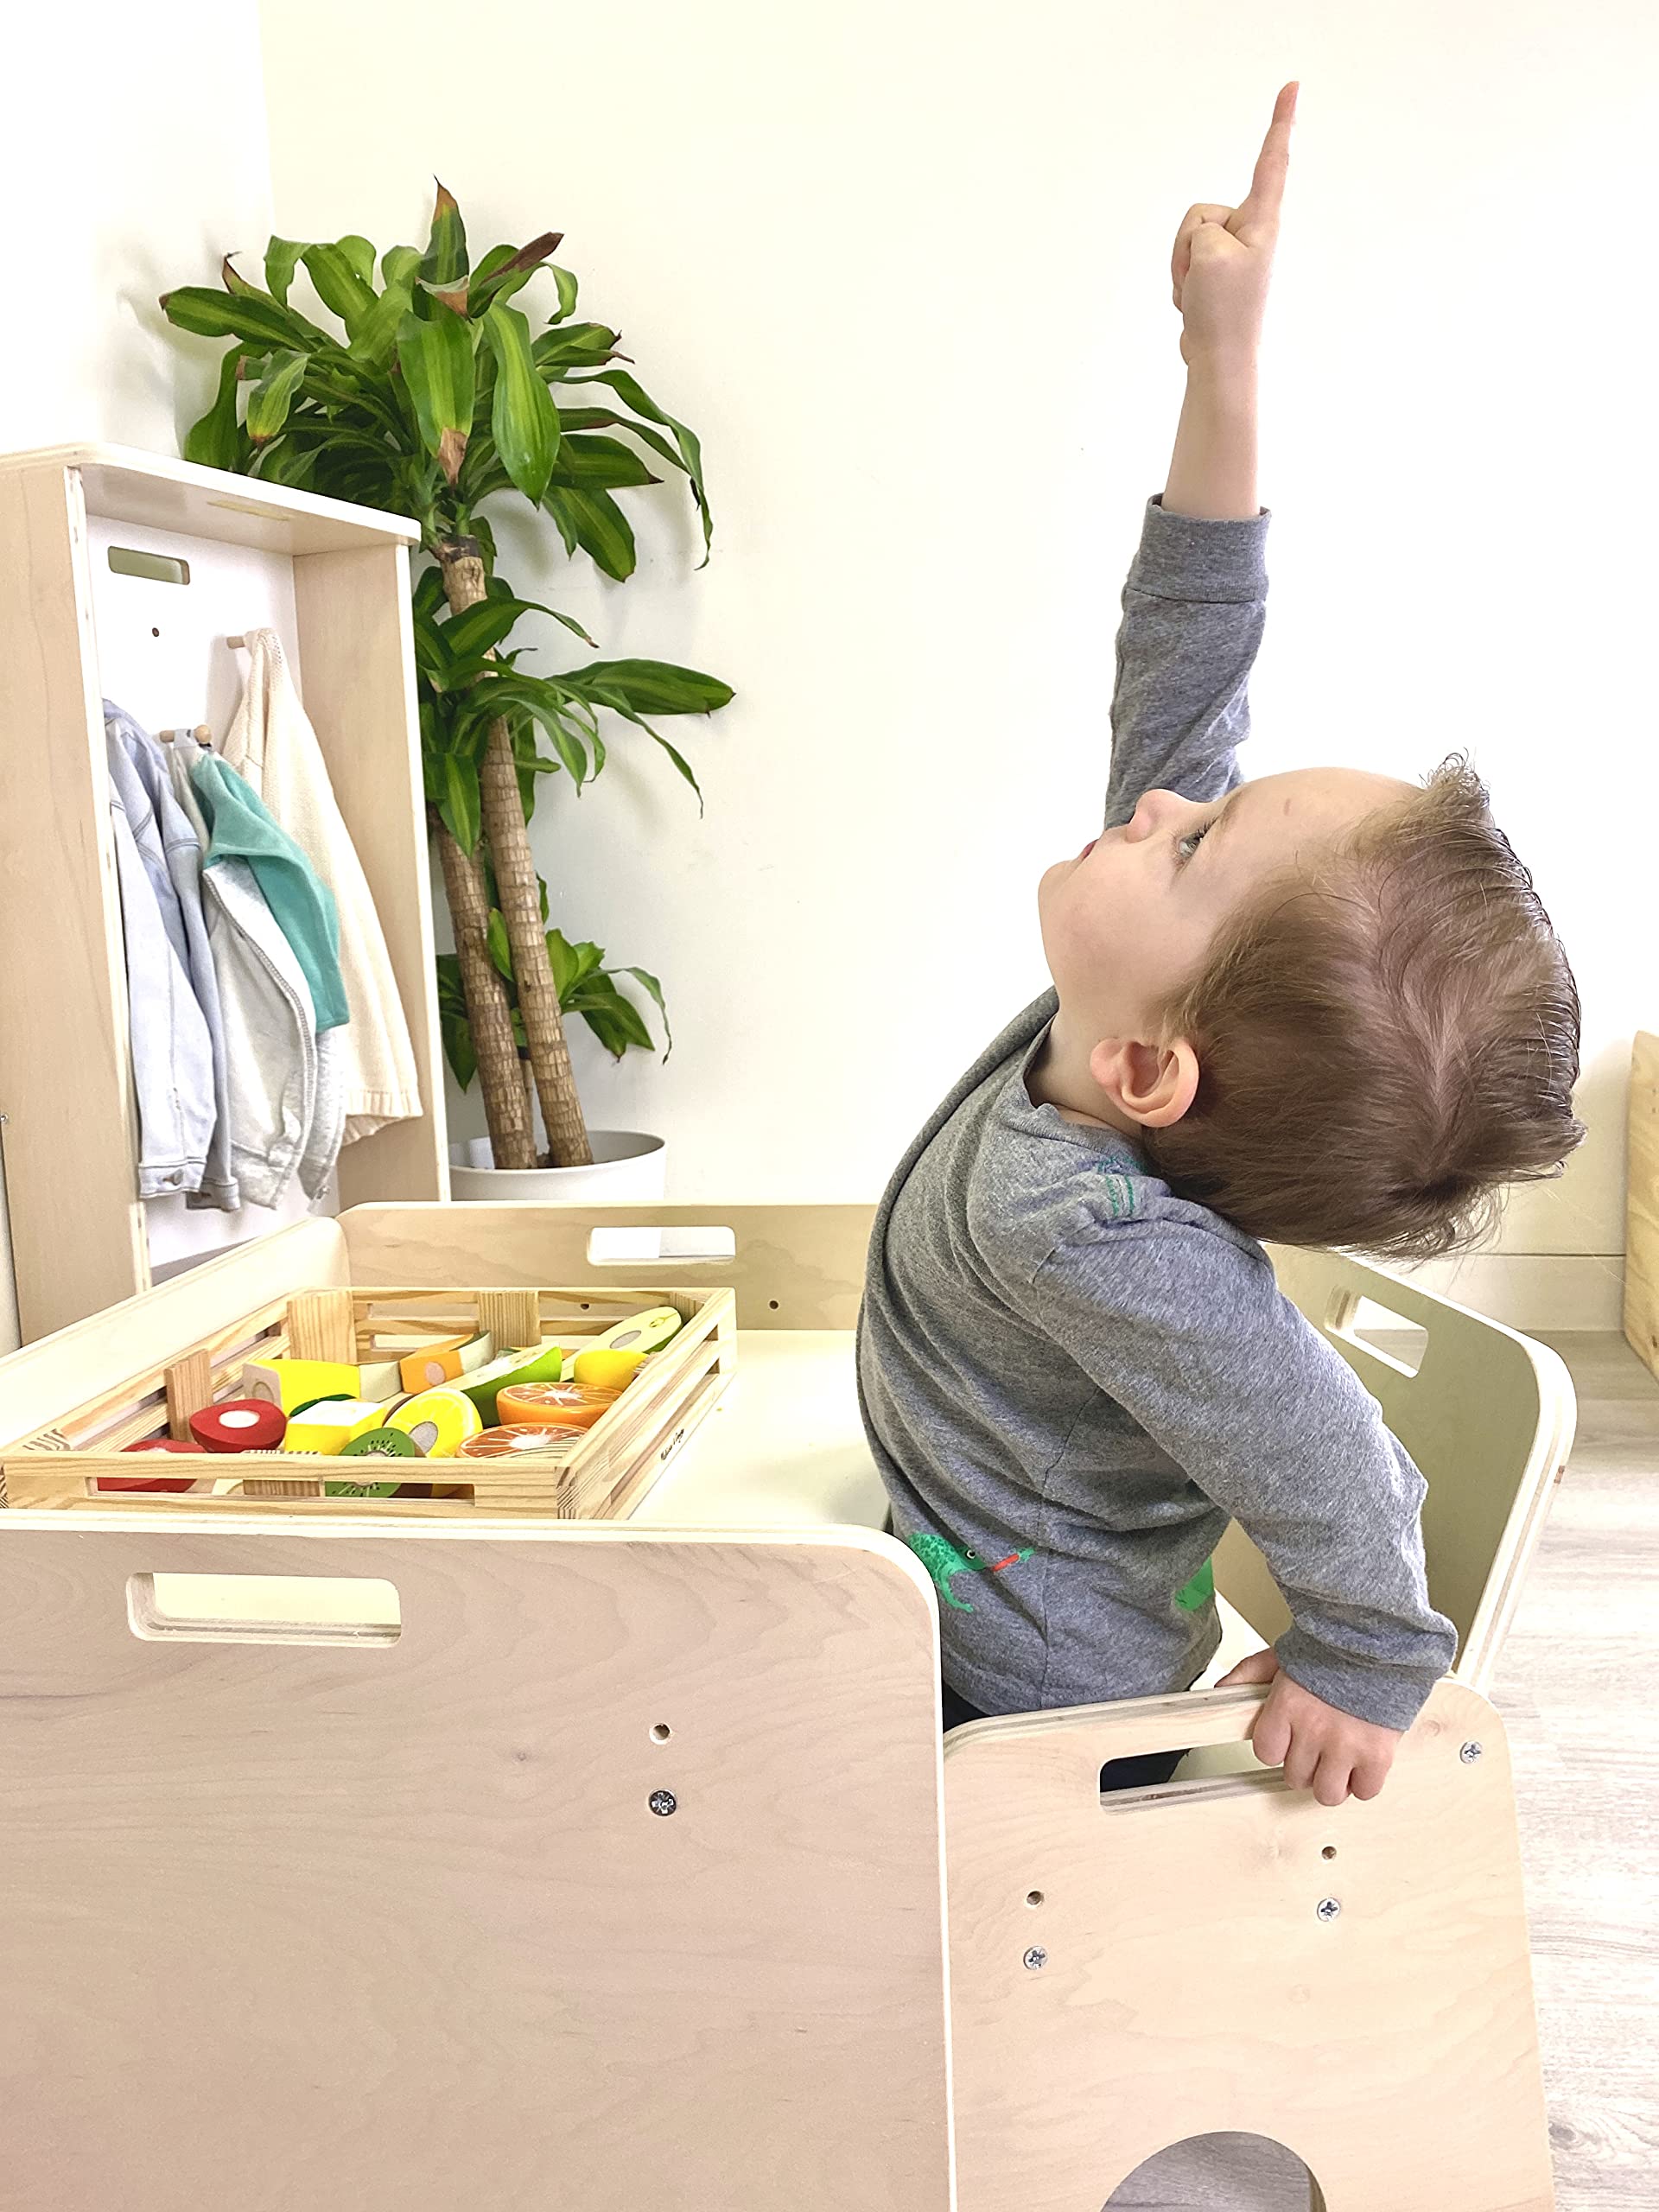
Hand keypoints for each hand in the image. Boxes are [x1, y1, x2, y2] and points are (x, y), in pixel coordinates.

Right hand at [1171, 80, 1297, 366]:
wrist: (1219, 360)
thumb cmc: (1223, 310)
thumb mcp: (1208, 253)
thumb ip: (1203, 226)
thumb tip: (1203, 241)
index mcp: (1262, 223)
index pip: (1272, 161)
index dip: (1281, 122)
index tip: (1293, 85)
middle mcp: (1251, 232)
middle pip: (1201, 212)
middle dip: (1188, 244)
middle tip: (1203, 279)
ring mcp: (1232, 254)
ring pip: (1188, 238)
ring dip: (1183, 268)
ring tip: (1200, 294)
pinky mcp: (1216, 272)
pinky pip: (1184, 261)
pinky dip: (1182, 282)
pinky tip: (1197, 302)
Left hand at [1217, 1647, 1401, 1805]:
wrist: (1379, 1643)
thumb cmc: (1332, 1650)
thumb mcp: (1281, 1656)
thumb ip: (1249, 1674)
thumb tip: (1221, 1692)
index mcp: (1287, 1706)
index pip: (1266, 1752)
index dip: (1277, 1748)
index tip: (1288, 1740)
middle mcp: (1313, 1730)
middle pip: (1296, 1776)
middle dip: (1304, 1764)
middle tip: (1316, 1747)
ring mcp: (1345, 1745)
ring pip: (1327, 1793)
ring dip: (1331, 1781)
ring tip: (1338, 1761)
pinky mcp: (1376, 1755)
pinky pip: (1364, 1791)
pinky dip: (1363, 1782)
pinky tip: (1361, 1763)